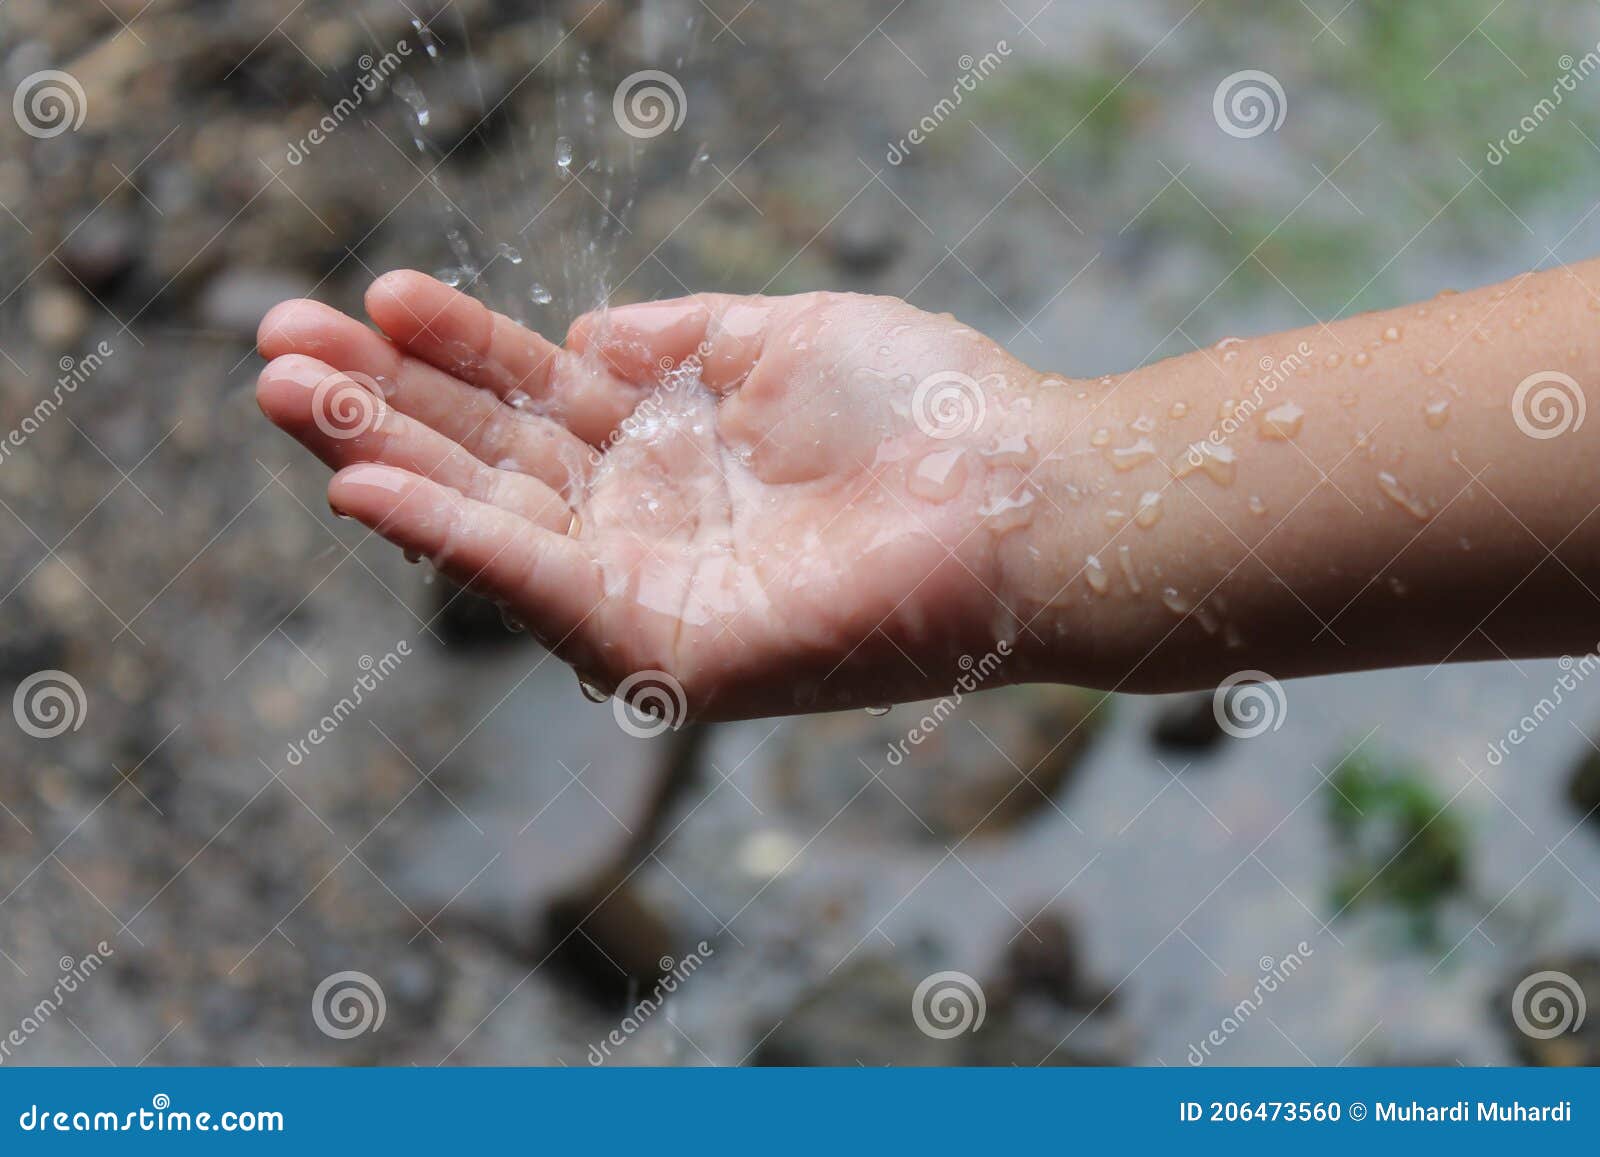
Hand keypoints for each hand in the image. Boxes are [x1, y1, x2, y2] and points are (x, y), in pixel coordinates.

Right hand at [257, 273, 1064, 719]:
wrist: (1015, 492)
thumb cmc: (924, 408)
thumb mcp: (780, 337)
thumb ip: (675, 339)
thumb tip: (581, 332)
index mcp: (675, 447)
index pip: (536, 396)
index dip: (454, 348)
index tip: (376, 295)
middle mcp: (648, 521)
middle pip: (490, 457)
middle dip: (382, 403)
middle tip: (274, 345)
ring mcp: (650, 587)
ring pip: (490, 517)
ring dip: (381, 458)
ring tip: (280, 391)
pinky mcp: (665, 651)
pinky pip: (537, 586)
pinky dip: (449, 536)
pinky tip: (362, 484)